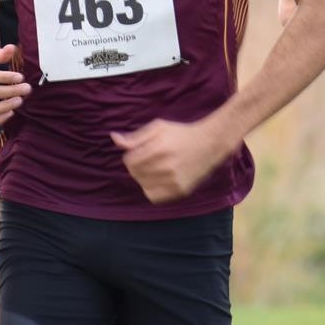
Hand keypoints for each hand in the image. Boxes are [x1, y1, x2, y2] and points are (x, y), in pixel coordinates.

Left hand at [113, 117, 235, 202]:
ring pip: (143, 186)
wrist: (210, 144)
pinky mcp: (180, 191)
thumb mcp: (158, 127)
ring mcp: (174, 180)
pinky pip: (155, 197)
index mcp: (159, 148)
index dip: (131, 156)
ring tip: (155, 169)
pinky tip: (160, 181)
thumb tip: (114, 139)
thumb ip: (135, 136)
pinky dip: (153, 190)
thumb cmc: (181, 134)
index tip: (141, 152)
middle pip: (135, 174)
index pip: (129, 161)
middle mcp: (166, 166)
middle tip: (149, 160)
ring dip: (144, 178)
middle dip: (137, 167)